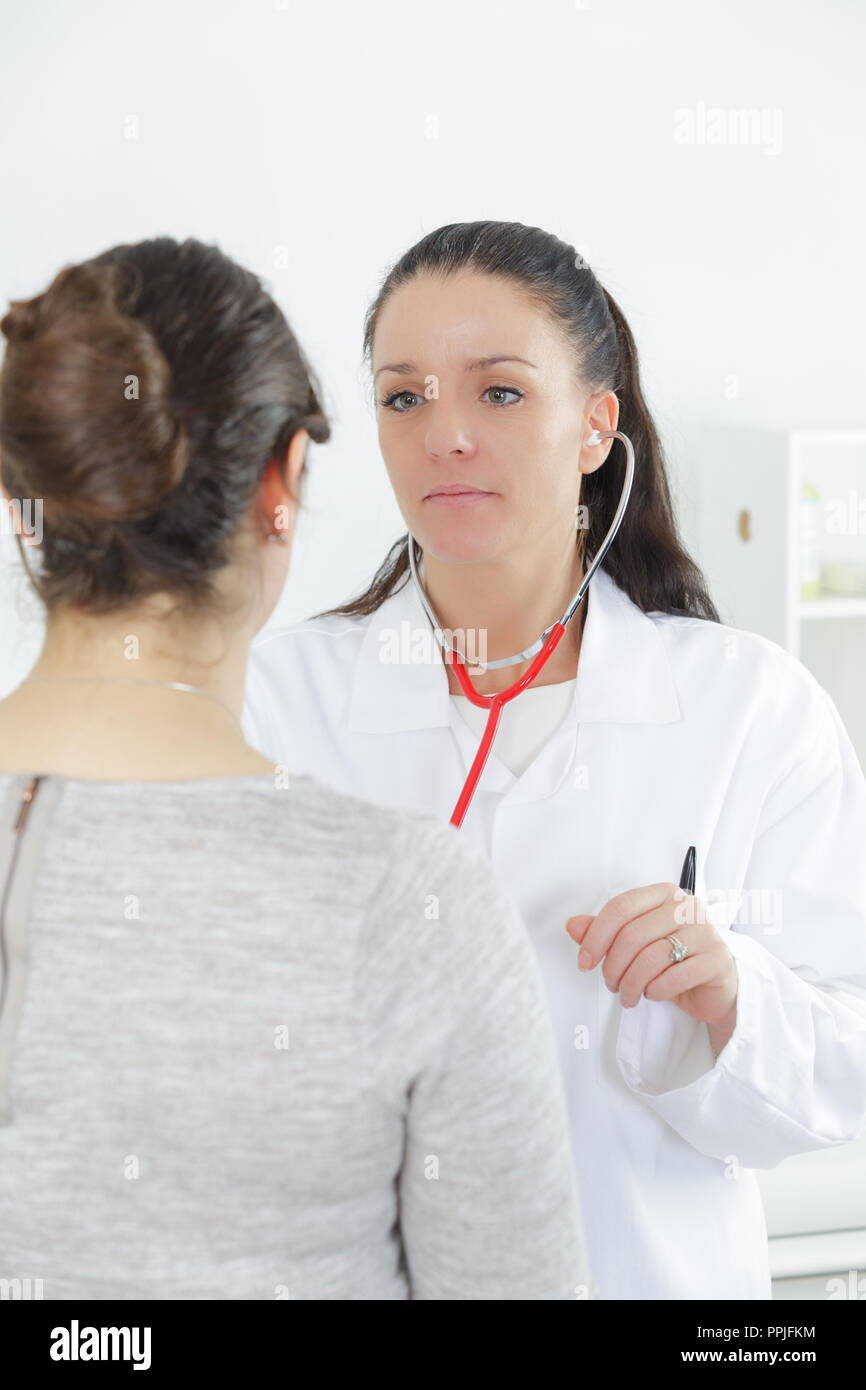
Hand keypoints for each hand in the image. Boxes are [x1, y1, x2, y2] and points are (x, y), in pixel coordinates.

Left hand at [565, 881, 737, 1028]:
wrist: (715, 985)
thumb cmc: (674, 958)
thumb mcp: (637, 943)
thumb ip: (605, 931)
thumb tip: (572, 925)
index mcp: (664, 894)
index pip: (621, 907)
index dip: (596, 937)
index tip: (584, 962)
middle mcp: (687, 907)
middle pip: (633, 934)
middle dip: (613, 966)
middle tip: (611, 984)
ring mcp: (705, 932)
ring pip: (652, 957)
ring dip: (632, 983)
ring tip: (628, 995)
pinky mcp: (717, 960)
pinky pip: (675, 976)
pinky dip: (656, 991)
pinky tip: (653, 994)